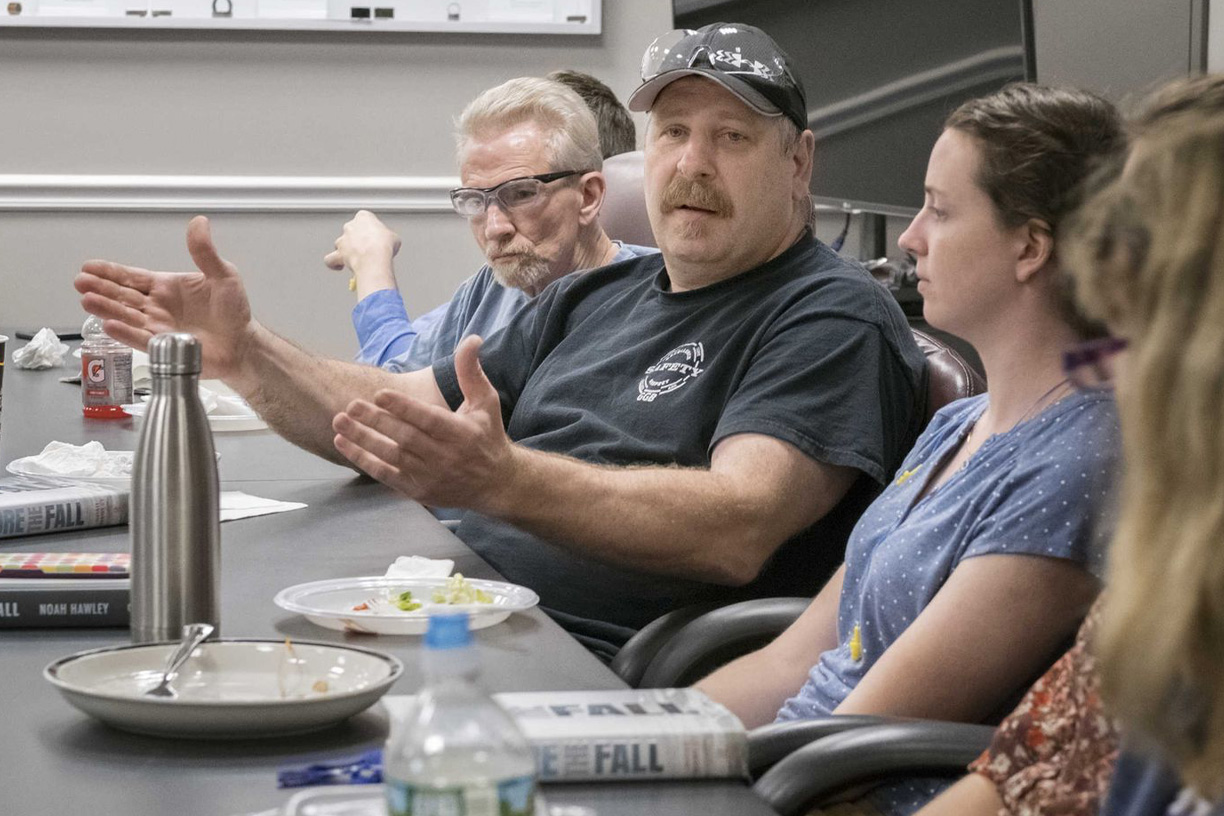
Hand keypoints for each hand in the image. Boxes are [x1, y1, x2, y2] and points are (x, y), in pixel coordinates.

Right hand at [74, 216, 256, 380]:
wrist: (242, 344)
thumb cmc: (233, 312)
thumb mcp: (223, 276)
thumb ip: (205, 252)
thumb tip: (199, 223)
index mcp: (166, 287)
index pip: (133, 277)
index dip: (111, 272)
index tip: (89, 266)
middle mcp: (157, 307)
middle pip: (123, 296)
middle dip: (101, 288)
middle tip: (80, 281)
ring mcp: (158, 327)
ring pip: (126, 316)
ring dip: (106, 308)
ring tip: (86, 300)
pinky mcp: (163, 347)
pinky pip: (140, 339)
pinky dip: (125, 333)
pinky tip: (109, 325)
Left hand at [323, 211, 400, 293]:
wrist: (375, 258)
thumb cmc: (384, 246)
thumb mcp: (394, 237)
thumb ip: (387, 237)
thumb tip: (388, 244)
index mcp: (363, 217)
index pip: (365, 219)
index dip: (371, 229)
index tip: (376, 236)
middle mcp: (350, 227)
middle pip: (351, 231)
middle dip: (357, 240)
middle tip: (368, 249)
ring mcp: (343, 241)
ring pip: (339, 244)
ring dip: (345, 251)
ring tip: (355, 259)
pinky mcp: (338, 255)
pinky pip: (330, 259)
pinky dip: (333, 263)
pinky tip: (339, 266)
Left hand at [330, 335, 516, 511]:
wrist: (495, 484)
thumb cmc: (487, 437)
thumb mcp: (486, 402)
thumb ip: (471, 372)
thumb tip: (472, 339)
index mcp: (461, 433)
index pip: (429, 419)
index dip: (404, 408)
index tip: (381, 394)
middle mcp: (445, 457)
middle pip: (405, 438)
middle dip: (376, 421)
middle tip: (351, 405)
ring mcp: (429, 476)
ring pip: (391, 457)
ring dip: (363, 440)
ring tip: (340, 422)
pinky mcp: (417, 490)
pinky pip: (385, 475)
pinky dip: (363, 460)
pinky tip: (343, 444)